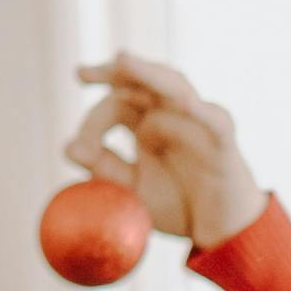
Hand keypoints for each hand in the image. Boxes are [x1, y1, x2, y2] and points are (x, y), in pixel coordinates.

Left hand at [64, 55, 262, 253]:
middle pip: (144, 80)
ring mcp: (198, 123)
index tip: (80, 148)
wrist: (223, 230)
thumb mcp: (134, 191)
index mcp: (147, 123)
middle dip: (115, 71)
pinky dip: (203, 113)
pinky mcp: (223, 143)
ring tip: (122, 60)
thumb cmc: (180, 204)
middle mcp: (171, 115)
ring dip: (150, 74)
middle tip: (82, 73)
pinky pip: (216, 122)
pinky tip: (187, 105)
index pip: (116, 104)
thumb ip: (104, 169)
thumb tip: (68, 148)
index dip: (93, 120)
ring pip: (176, 87)